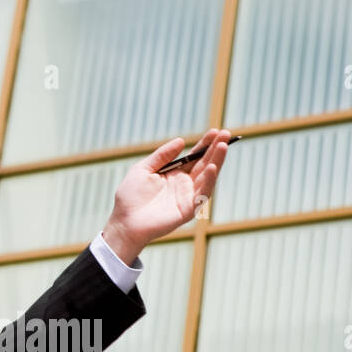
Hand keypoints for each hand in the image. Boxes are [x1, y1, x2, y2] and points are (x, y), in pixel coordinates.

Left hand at [102, 129, 232, 263]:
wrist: (125, 221)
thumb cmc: (131, 196)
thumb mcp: (143, 169)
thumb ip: (162, 155)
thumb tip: (181, 141)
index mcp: (175, 173)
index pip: (195, 156)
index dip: (205, 144)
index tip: (215, 131)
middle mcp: (185, 184)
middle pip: (205, 163)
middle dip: (216, 149)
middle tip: (225, 133)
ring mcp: (188, 196)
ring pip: (207, 176)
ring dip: (216, 161)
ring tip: (222, 146)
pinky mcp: (189, 209)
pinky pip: (202, 194)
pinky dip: (209, 180)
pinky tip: (212, 167)